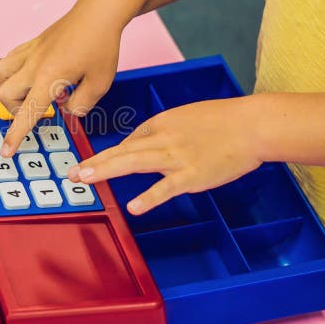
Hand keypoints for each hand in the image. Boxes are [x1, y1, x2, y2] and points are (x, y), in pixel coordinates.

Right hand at [0, 0, 129, 156]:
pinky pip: (9, 60)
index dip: (15, 135)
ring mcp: (30, 52)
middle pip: (4, 94)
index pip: (27, 113)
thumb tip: (67, 109)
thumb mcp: (101, 84)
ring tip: (32, 91)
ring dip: (10, 89)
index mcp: (49, 78)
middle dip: (16, 110)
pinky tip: (34, 74)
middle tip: (38, 110)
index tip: (6, 151)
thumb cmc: (102, 45)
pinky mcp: (32, 43)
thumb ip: (81, 105)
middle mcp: (33, 65)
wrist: (99, 12)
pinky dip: (14, 72)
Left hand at [68, 97, 262, 213]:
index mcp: (162, 124)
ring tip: (84, 179)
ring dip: (106, 171)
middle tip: (72, 173)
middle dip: (94, 162)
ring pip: (135, 163)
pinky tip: (133, 206)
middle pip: (122, 151)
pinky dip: (150, 197)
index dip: (109, 156)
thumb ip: (162, 130)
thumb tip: (139, 144)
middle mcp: (164, 139)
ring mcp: (177, 158)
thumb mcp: (186, 117)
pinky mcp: (193, 175)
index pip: (129, 141)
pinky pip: (167, 187)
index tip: (92, 166)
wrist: (252, 125)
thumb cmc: (223, 121)